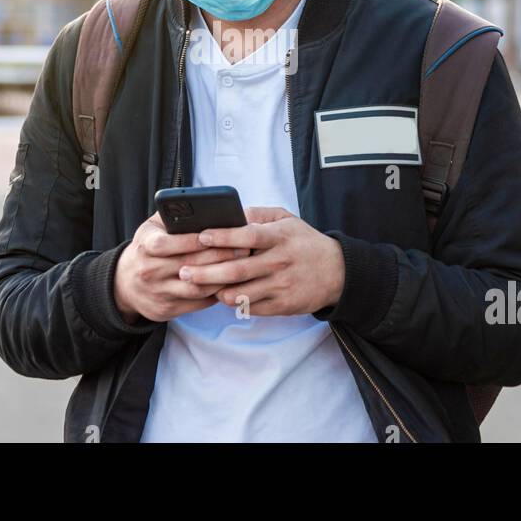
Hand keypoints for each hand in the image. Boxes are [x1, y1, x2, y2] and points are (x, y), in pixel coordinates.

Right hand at [114, 212, 249, 323]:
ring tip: (241, 266)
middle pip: (189, 266)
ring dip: (222, 278)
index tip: (220, 234)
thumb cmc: (147, 248)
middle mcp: (149, 271)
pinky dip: (216, 294)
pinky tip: (230, 283)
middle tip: (244, 249)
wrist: (124, 284)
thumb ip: (173, 216)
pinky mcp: (166, 309)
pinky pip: (197, 303)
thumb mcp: (152, 228)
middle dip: (220, 257)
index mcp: (145, 246)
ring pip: (197, 288)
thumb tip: (205, 208)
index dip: (194, 240)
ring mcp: (157, 293)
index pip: (169, 244)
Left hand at [178, 206, 345, 317]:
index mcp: (280, 237)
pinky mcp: (283, 305)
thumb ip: (258, 215)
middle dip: (207, 272)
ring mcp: (282, 286)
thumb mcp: (287, 220)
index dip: (223, 237)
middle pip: (238, 270)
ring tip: (196, 287)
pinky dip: (233, 303)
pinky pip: (252, 307)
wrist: (337, 272)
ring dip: (216, 291)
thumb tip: (230, 213)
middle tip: (183, 272)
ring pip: (242, 293)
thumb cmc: (304, 242)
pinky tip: (219, 296)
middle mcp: (280, 262)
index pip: (248, 236)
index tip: (200, 236)